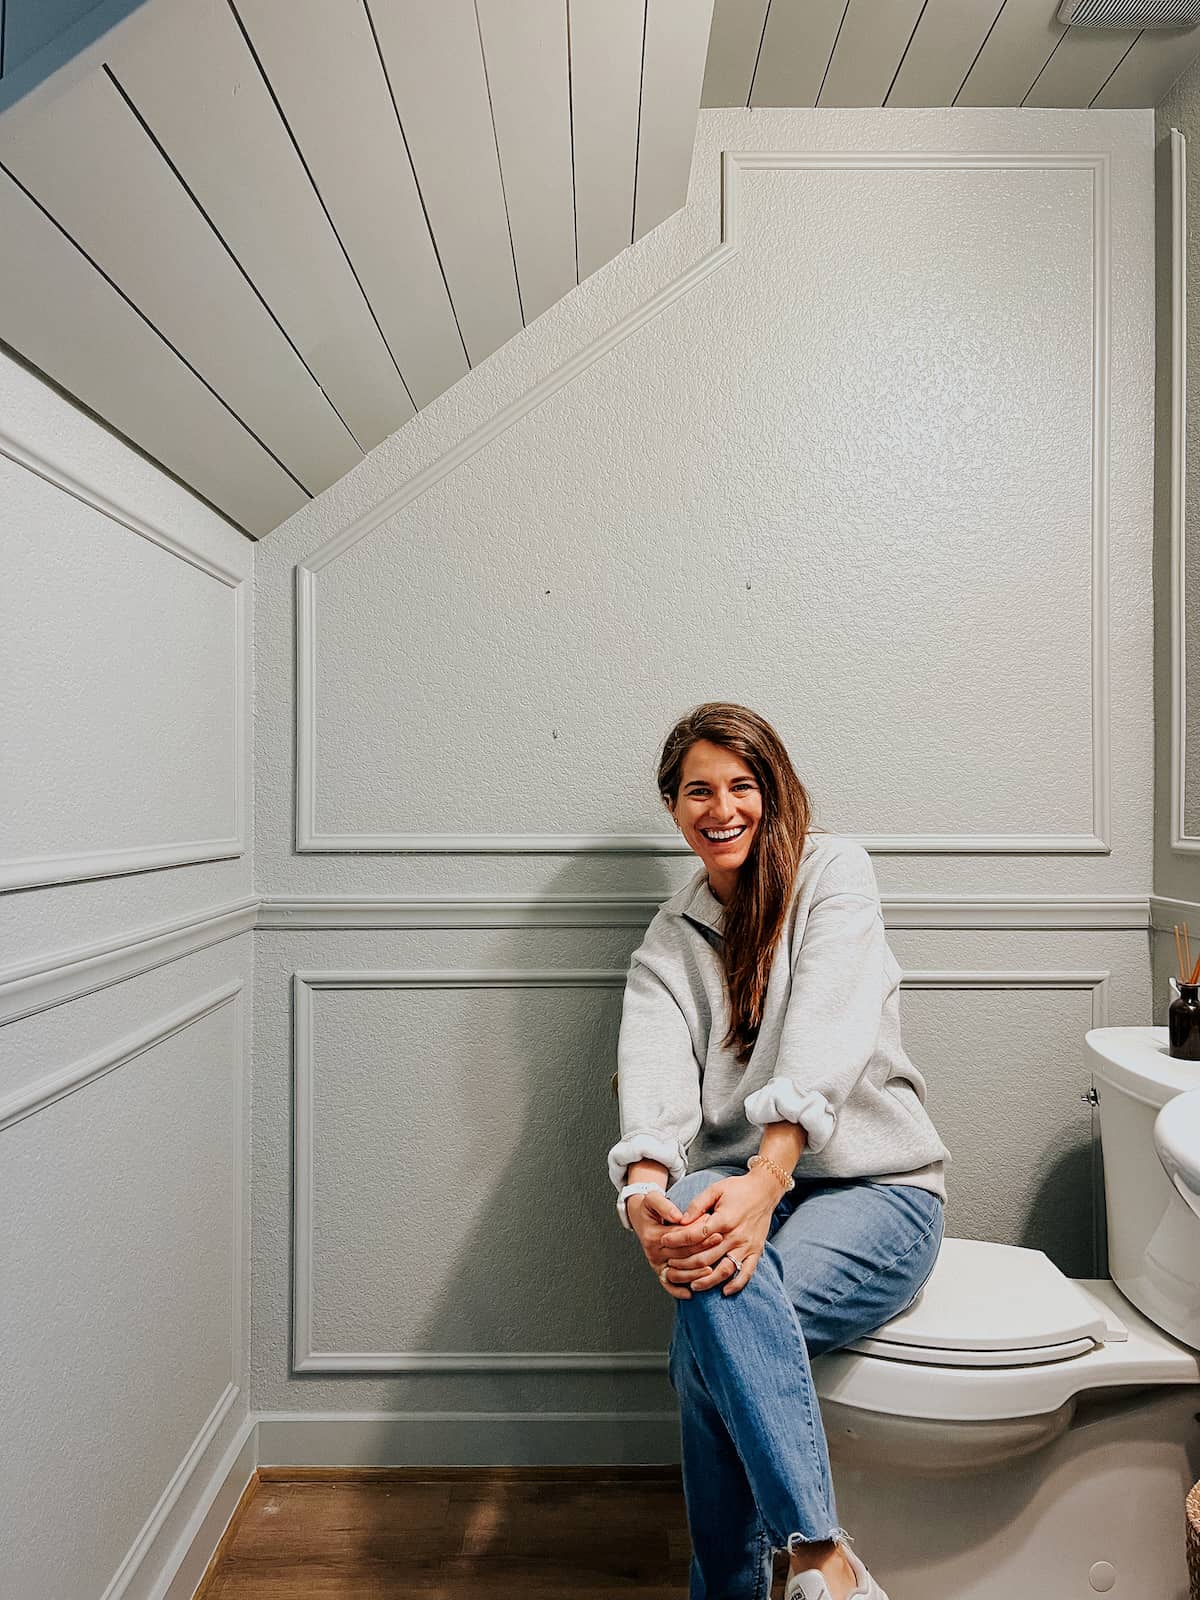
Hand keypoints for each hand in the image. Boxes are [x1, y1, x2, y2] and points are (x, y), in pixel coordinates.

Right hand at [628, 1190, 725, 1300]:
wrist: (639, 1217)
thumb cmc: (649, 1208)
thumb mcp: (652, 1199)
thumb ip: (664, 1205)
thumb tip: (678, 1216)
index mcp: (653, 1235)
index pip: (680, 1237)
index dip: (698, 1232)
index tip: (713, 1227)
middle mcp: (653, 1252)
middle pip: (683, 1255)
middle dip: (703, 1249)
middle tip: (720, 1241)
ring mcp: (656, 1263)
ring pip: (678, 1272)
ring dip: (696, 1272)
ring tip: (712, 1268)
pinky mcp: (658, 1270)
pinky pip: (668, 1284)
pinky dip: (678, 1291)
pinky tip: (691, 1294)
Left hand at [661, 1171, 781, 1294]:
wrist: (765, 1190)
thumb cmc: (738, 1189)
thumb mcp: (715, 1189)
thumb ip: (697, 1204)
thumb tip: (681, 1220)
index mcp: (724, 1219)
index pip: (696, 1235)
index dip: (678, 1239)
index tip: (664, 1241)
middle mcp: (735, 1236)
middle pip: (707, 1257)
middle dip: (686, 1265)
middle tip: (671, 1268)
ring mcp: (747, 1246)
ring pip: (725, 1270)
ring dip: (708, 1281)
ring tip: (693, 1285)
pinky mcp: (756, 1252)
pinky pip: (747, 1273)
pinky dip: (736, 1285)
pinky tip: (724, 1291)